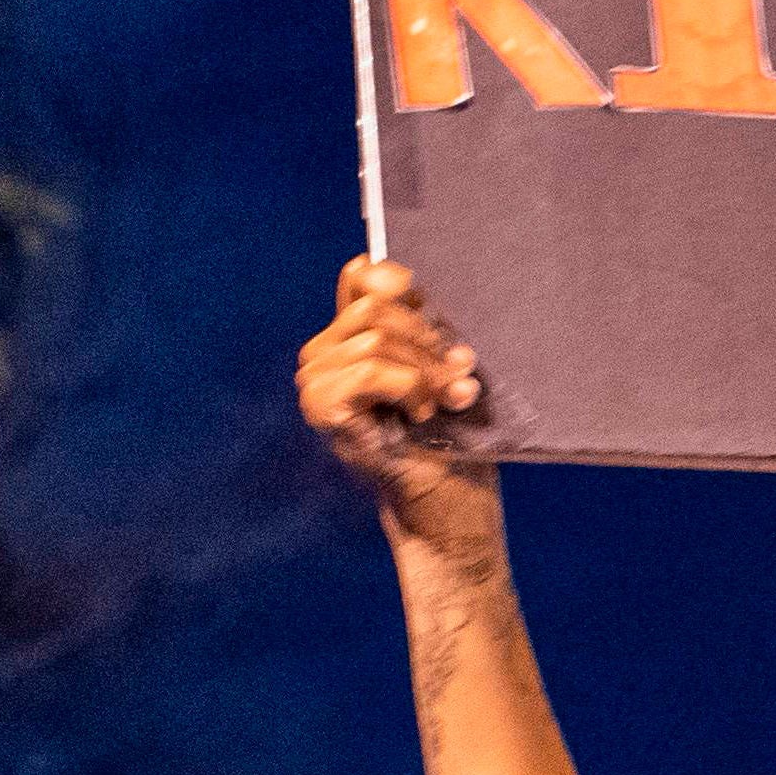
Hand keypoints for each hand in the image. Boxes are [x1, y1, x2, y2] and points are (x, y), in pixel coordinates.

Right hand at [298, 256, 500, 550]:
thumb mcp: (442, 362)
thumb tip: (392, 274)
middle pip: (375, 308)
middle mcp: (323, 353)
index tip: (442, 325)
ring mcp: (316, 382)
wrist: (446, 500)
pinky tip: (421, 413)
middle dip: (428, 342)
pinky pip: (369, 371)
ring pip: (376, 339)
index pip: (361, 276)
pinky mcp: (321, 408)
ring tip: (448, 399)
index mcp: (349, 336)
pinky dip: (408, 388)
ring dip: (426, 371)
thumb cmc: (449, 433)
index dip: (402, 285)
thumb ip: (420, 320)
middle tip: (460, 377)